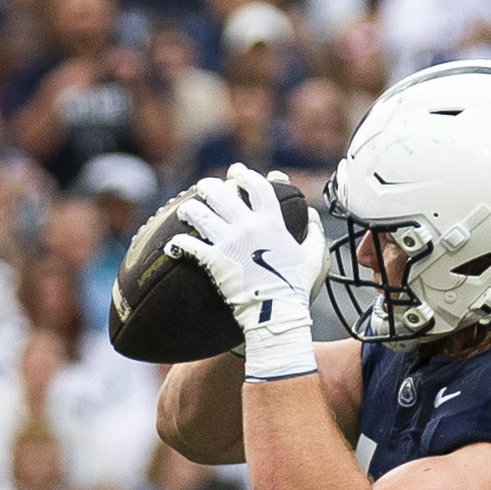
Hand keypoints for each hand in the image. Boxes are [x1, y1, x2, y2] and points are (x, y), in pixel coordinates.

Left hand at [165, 166, 327, 379]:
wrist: (277, 314)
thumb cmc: (297, 287)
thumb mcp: (315, 258)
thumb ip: (315, 232)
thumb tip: (312, 216)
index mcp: (271, 222)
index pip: (257, 186)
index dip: (246, 176)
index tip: (239, 175)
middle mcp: (247, 226)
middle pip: (222, 193)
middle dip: (210, 187)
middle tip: (205, 188)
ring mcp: (228, 242)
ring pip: (200, 214)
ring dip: (190, 209)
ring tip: (186, 210)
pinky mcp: (213, 261)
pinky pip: (189, 246)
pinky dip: (178, 244)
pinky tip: (174, 245)